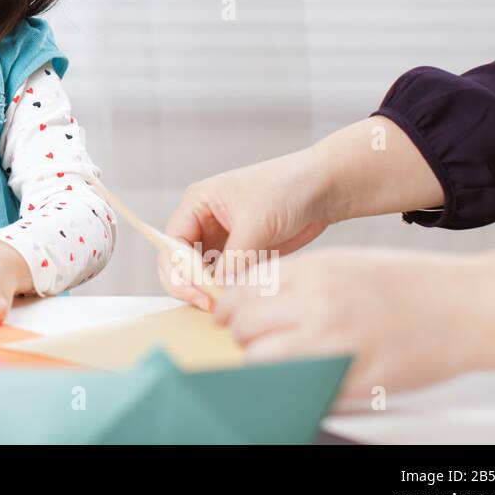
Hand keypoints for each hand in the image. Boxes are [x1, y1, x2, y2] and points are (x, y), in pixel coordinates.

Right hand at [159, 148, 335, 310]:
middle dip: (189, 284)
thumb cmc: (287, 188)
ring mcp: (222, 239)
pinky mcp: (241, 253)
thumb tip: (219, 291)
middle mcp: (203, 222)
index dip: (178, 271)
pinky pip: (225, 277)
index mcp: (197, 204)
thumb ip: (234, 259)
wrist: (323, 188)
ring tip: (224, 306)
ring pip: (201, 273)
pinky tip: (237, 300)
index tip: (197, 292)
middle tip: (209, 305)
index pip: (172, 243)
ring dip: (208, 290)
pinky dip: (227, 290)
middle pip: (180, 262)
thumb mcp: (256, 223)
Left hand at [214, 247, 481, 399]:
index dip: (227, 306)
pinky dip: (292, 385)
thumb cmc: (410, 284)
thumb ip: (300, 279)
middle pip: (242, 323)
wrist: (470, 307)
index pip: (242, 288)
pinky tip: (301, 378)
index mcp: (316, 271)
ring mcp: (337, 343)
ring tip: (272, 360)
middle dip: (237, 334)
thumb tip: (253, 298)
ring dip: (257, 362)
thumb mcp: (346, 263)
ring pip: (260, 358)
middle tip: (247, 340)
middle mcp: (320, 304)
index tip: (226, 316)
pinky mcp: (356, 379)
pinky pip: (300, 387)